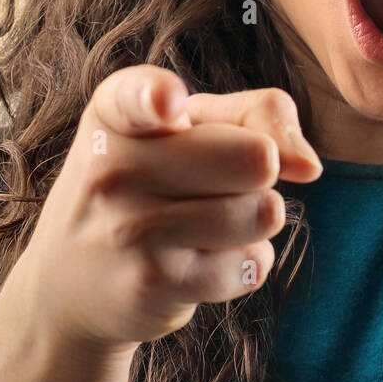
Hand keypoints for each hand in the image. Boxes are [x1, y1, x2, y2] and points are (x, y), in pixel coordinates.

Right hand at [13, 66, 321, 355]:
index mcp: (114, 112)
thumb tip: (309, 166)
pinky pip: (253, 263)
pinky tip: (201, 259)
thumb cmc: (150, 181)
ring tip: (208, 220)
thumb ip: (257, 114)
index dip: (160, 97)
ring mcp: (130, 230)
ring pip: (264, 212)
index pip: (137, 95)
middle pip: (257, 157)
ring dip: (256, 218)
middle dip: (260, 170)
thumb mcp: (187, 127)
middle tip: (218, 180)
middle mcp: (112, 167)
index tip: (171, 106)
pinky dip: (246, 262)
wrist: (73, 282)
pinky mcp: (153, 285)